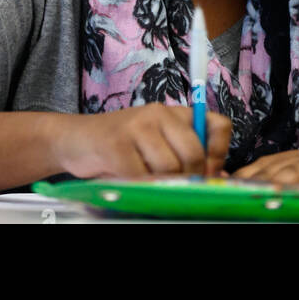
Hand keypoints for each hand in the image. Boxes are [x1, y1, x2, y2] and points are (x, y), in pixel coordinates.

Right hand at [56, 105, 231, 179]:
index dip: (219, 154)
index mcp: (176, 113)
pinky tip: (129, 181)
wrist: (77, 139)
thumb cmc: (123, 148)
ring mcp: (137, 126)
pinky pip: (141, 176)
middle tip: (173, 186)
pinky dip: (139, 186)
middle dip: (188, 177)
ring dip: (158, 183)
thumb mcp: (158, 145)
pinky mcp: (117, 144)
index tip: (209, 174)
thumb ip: (185, 157)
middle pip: (193, 153)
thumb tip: (221, 180)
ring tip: (144, 179)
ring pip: (168, 168)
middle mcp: (159, 113)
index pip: (218, 125)